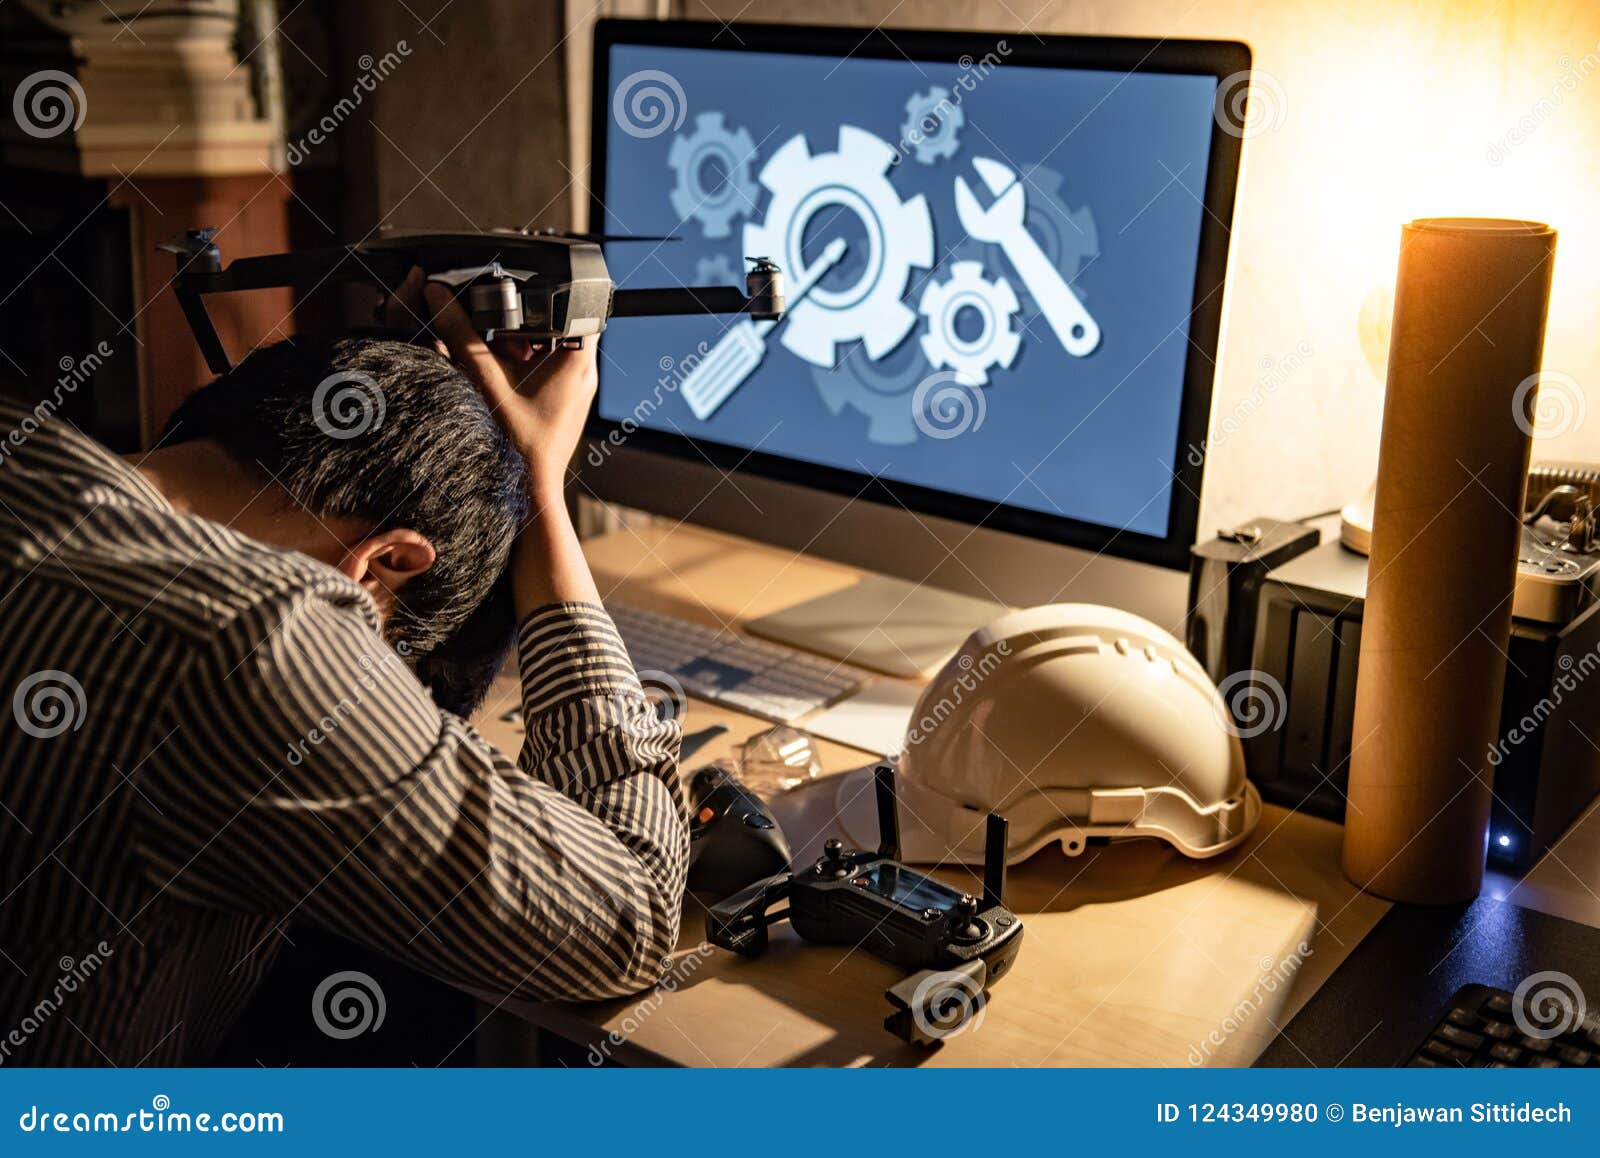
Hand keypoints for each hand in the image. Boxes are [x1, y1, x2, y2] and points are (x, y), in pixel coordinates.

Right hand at [386, 268, 597, 498]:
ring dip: (516, 344)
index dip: (538, 296)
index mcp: (576, 360)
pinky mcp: (563, 398)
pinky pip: (543, 367)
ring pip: (546, 344)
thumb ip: (460, 334)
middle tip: (494, 336)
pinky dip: (520, 365)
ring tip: (497, 362)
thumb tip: (438, 295)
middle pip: (553, 322)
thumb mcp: (485, 381)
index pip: (569, 304)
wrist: (527, 492)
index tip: (510, 302)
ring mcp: (574, 386)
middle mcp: (582, 370)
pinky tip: (501, 378)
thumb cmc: (517, 446)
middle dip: (519, 323)